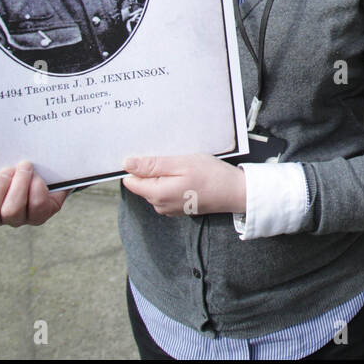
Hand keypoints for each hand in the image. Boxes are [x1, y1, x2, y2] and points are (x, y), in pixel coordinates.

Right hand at [0, 161, 67, 236]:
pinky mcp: (39, 215)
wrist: (46, 156)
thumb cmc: (9, 153)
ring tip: (24, 166)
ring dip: (18, 185)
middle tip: (6, 170)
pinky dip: (37, 188)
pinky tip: (37, 176)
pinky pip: (36, 208)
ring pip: (11, 211)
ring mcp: (17, 218)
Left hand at [121, 153, 246, 216]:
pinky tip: (188, 176)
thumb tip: (127, 163)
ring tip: (184, 166)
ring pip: (155, 187)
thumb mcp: (182, 163)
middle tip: (175, 158)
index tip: (155, 155)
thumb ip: (153, 165)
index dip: (138, 165)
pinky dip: (174, 182)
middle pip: (143, 183)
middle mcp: (159, 205)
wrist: (236, 193)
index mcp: (156, 194)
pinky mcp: (178, 207)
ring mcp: (169, 208)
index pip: (131, 179)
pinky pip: (167, 192)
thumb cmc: (212, 176)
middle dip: (154, 169)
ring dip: (165, 175)